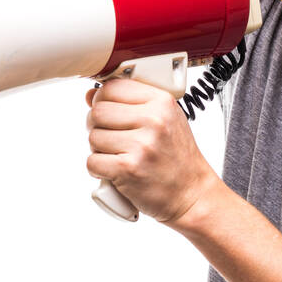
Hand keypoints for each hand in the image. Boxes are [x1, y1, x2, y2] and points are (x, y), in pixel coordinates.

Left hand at [84, 78, 221, 226]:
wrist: (191, 194)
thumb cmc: (177, 158)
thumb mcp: (165, 120)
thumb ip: (131, 104)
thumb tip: (90, 94)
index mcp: (162, 102)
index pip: (112, 87)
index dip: (103, 100)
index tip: (109, 112)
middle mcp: (153, 120)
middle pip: (98, 111)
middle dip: (98, 126)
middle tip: (112, 138)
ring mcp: (141, 145)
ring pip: (93, 137)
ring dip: (99, 149)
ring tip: (119, 155)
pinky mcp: (128, 169)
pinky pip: (92, 162)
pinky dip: (98, 170)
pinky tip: (115, 170)